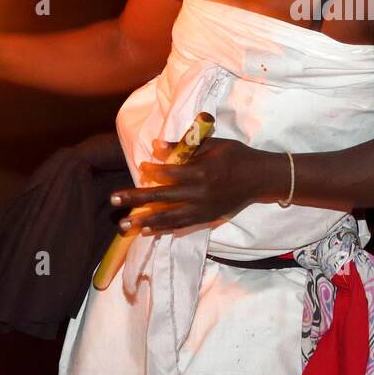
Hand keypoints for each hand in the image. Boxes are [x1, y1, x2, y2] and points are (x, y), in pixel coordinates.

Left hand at [109, 137, 274, 234]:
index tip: (141, 168)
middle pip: (162, 198)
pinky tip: (146, 230)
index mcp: (202, 172)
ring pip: (168, 217)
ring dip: (144, 221)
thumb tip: (156, 145)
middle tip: (113, 200)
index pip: (170, 174)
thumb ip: (185, 146)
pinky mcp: (206, 218)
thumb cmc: (237, 156)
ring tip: (123, 225)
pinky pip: (180, 225)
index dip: (154, 171)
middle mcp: (199, 194)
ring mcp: (202, 209)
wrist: (260, 178)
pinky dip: (162, 228)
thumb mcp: (214, 144)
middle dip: (136, 199)